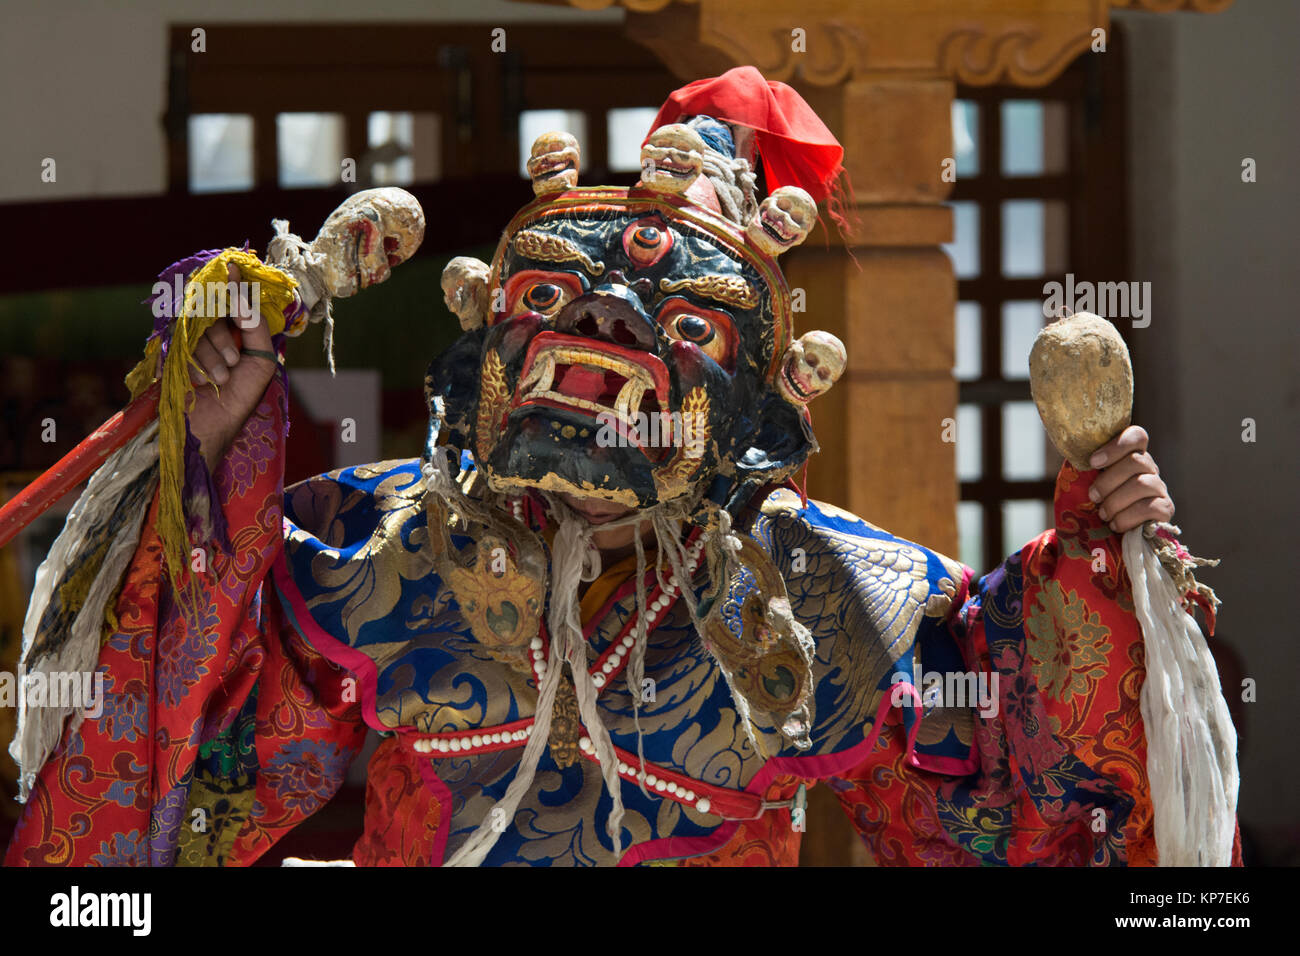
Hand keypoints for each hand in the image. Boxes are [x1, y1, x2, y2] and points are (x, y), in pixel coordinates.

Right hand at [186, 263, 279, 470]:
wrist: (207, 433)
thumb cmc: (236, 401)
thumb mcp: (260, 363)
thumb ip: (255, 327)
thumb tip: (241, 294)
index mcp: (233, 333)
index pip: (229, 300)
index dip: (232, 285)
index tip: (232, 267)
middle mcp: (208, 334)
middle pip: (208, 312)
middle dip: (221, 338)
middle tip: (232, 364)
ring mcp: (185, 344)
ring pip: (192, 329)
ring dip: (206, 357)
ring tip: (216, 381)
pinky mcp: (165, 356)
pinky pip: (173, 343)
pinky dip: (187, 364)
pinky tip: (195, 384)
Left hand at [1086, 425, 1173, 533]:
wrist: (1112, 534)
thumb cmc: (1097, 503)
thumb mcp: (1088, 481)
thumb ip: (1084, 467)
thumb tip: (1071, 450)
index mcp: (1131, 455)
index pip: (1136, 436)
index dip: (1116, 446)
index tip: (1092, 462)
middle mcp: (1149, 468)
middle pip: (1136, 461)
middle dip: (1108, 481)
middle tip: (1093, 496)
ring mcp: (1160, 487)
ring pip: (1141, 484)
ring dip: (1115, 501)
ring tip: (1103, 514)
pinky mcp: (1166, 509)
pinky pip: (1150, 508)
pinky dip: (1127, 518)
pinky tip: (1115, 524)